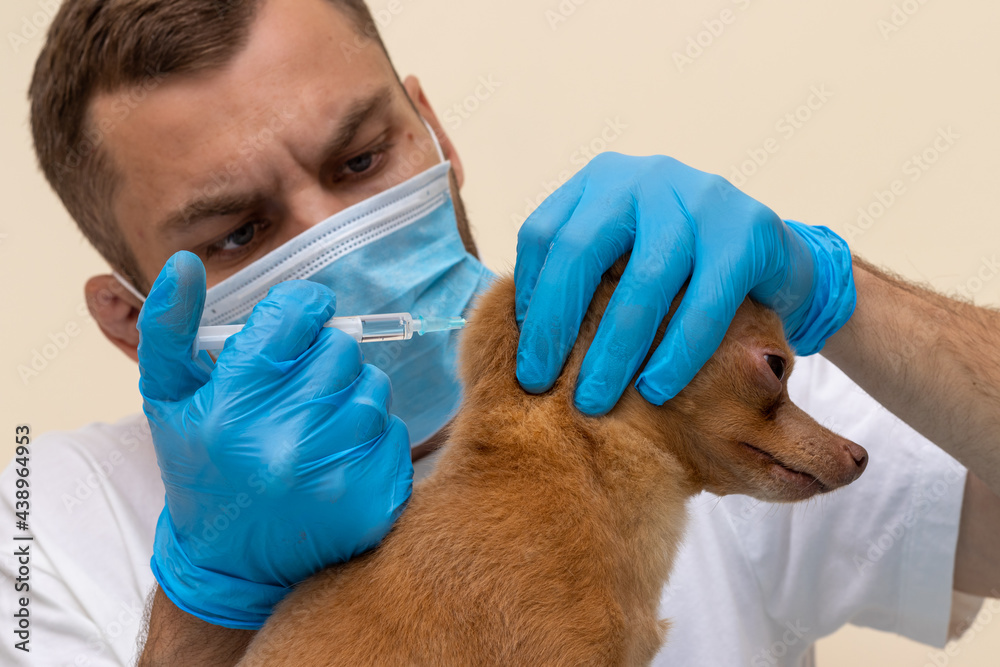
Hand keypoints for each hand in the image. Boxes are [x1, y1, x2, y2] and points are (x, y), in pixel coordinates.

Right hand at [138, 251, 411, 628]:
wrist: (230, 565)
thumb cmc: (200, 468)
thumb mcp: (168, 399)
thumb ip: (169, 327)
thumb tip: (185, 263)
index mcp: (234, 405)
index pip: (298, 314)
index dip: (304, 308)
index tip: (301, 321)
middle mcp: (286, 440)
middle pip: (342, 349)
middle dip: (323, 357)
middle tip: (300, 386)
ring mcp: (335, 475)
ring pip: (374, 388)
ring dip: (350, 396)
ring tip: (317, 423)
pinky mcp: (373, 502)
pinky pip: (395, 434)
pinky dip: (371, 438)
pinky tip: (337, 457)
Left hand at [514, 153, 854, 414]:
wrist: (773, 261)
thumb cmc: (677, 273)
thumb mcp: (620, 259)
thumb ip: (577, 282)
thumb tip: (513, 344)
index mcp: (602, 181)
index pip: (544, 234)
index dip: (526, 297)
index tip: (523, 354)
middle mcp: (645, 178)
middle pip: (581, 249)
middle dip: (555, 323)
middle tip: (537, 383)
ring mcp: (700, 198)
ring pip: (644, 280)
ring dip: (613, 349)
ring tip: (594, 400)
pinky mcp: (749, 231)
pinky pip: (705, 303)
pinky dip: (677, 353)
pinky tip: (656, 390)